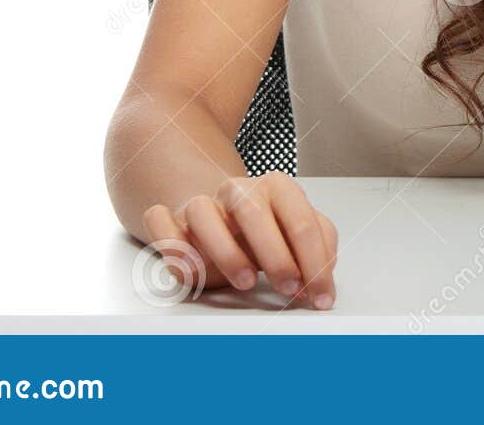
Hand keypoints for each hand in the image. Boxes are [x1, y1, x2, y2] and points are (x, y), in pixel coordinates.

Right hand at [142, 170, 338, 308]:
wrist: (221, 214)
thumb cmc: (265, 231)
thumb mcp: (296, 233)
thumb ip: (319, 248)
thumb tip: (324, 278)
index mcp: (278, 189)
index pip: (302, 221)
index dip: (314, 261)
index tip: (320, 295)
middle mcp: (239, 190)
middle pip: (253, 212)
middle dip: (276, 255)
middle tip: (290, 288)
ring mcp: (203, 203)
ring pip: (202, 212)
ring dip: (224, 251)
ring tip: (246, 282)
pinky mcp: (170, 217)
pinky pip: (159, 220)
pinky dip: (172, 245)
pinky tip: (193, 270)